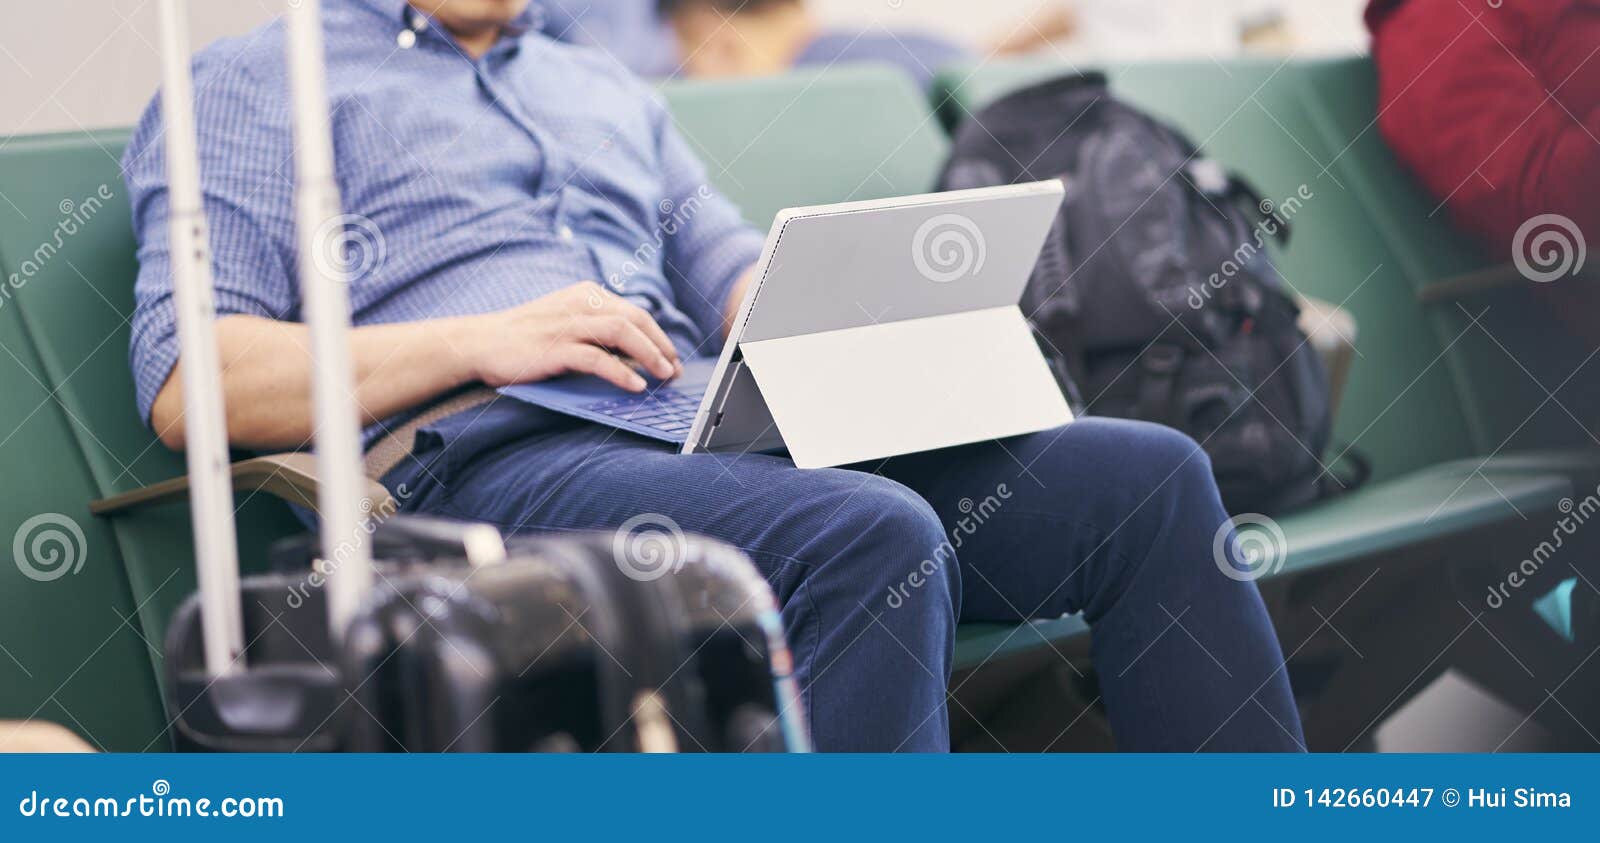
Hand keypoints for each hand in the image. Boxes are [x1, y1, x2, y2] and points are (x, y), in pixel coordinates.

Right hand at [460, 282, 681, 391]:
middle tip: (675, 371)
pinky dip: (621, 372)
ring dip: (650, 355)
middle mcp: (580, 304)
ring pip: (622, 333)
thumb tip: (637, 354)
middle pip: (636, 319)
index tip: (673, 358)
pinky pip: (597, 358)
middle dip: (661, 346)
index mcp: (586, 294)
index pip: (635, 312)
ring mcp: (567, 324)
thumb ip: (597, 330)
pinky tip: (636, 386)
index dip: (659, 336)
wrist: (479, 342)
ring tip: (664, 376)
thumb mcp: (566, 323)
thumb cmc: (525, 337)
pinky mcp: (555, 347)